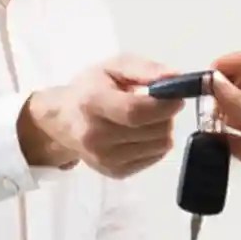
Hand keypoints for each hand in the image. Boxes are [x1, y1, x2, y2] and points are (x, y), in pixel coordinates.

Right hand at [20, 54, 184, 178]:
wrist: (63, 120)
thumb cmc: (91, 88)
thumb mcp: (114, 67)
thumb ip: (145, 69)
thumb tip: (176, 77)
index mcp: (92, 103)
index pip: (135, 112)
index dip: (163, 106)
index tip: (177, 98)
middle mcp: (96, 136)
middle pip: (151, 131)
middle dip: (166, 116)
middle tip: (160, 104)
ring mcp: (105, 159)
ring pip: (158, 146)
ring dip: (162, 129)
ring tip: (147, 118)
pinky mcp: (115, 173)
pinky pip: (154, 158)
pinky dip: (155, 144)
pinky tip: (140, 133)